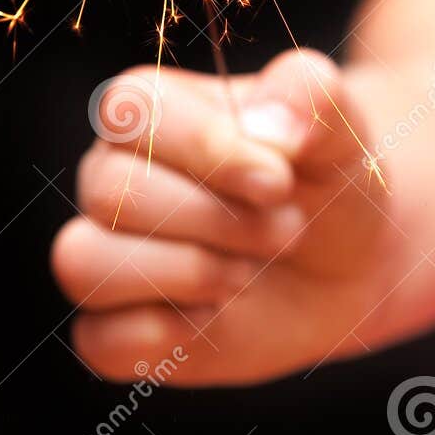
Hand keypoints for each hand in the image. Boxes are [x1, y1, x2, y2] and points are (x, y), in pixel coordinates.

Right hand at [51, 49, 390, 385]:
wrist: (351, 264)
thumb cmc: (327, 181)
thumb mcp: (338, 127)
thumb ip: (310, 94)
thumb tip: (269, 129)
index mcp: (147, 111)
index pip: (132, 113)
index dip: (208, 149)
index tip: (280, 180)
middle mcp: (111, 177)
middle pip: (113, 193)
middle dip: (219, 219)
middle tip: (288, 228)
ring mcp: (106, 253)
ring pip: (83, 262)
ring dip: (189, 272)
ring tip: (249, 271)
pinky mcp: (116, 330)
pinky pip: (99, 340)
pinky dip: (167, 334)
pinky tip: (221, 315)